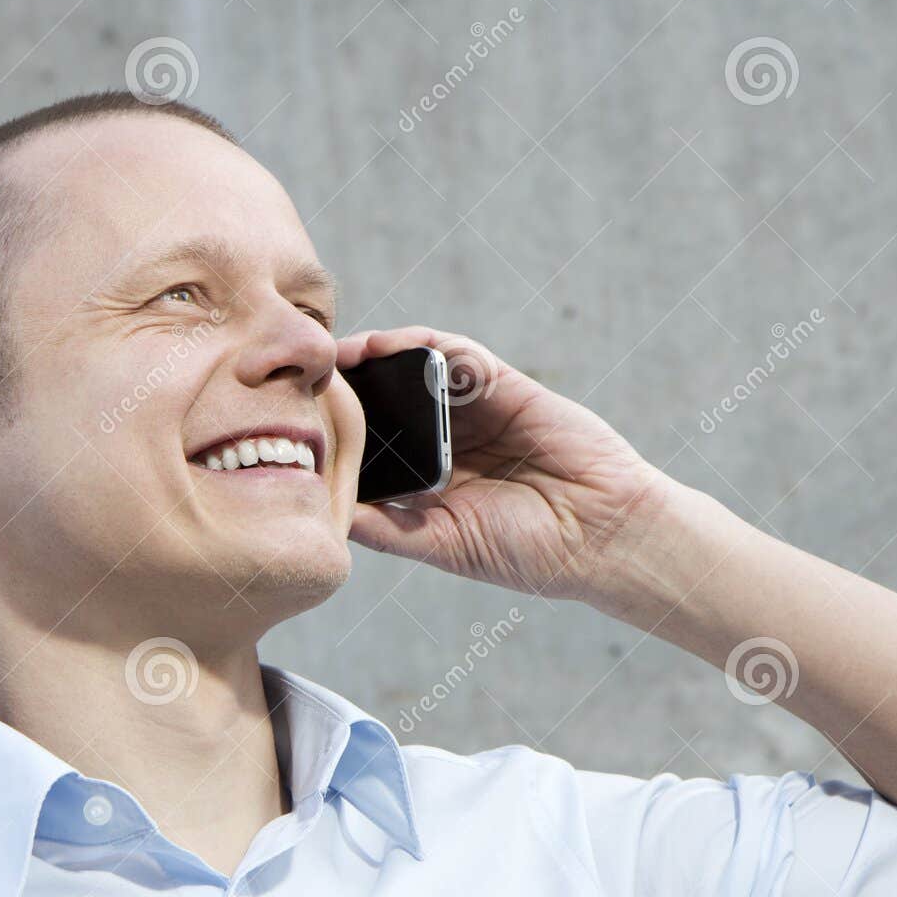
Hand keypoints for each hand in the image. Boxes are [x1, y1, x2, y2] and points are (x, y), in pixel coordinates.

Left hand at [336, 326, 680, 612]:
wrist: (602, 536)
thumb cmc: (527, 552)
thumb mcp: (443, 544)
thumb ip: (389, 529)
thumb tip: (329, 515)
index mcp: (429, 480)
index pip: (375, 444)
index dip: (341, 430)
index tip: (295, 422)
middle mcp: (448, 440)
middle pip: (389, 401)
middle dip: (350, 385)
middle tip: (303, 374)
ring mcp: (476, 411)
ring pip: (418, 371)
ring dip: (379, 356)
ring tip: (341, 353)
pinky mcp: (506, 387)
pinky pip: (461, 356)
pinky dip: (427, 345)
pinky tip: (394, 344)